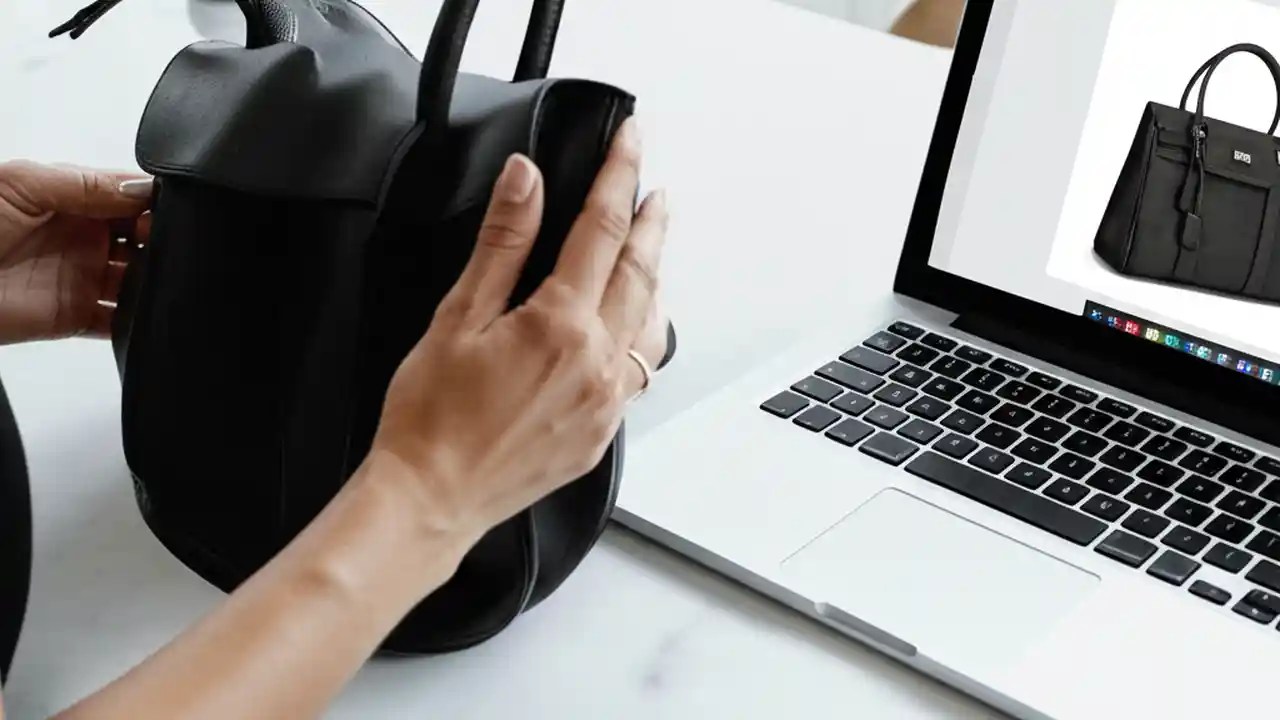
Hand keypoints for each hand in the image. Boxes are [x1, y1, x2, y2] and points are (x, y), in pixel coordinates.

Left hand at [0, 160, 151, 343]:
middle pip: (143, 238)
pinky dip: (140, 321)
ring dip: (159, 278)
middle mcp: (81, 237)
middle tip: (169, 243)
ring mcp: (81, 277)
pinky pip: (120, 323)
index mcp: (70, 198)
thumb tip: (142, 187)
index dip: (155, 201)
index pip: (129, 195)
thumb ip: (83, 184)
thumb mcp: (21, 184)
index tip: (174, 209)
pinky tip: (151, 311)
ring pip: (140, 280)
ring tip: (167, 276)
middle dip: (165, 239)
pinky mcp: (75, 317)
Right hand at [368, 118, 668, 541]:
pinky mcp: (602, 431)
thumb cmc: (430, 418)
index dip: (618, 176)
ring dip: (653, 276)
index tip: (630, 141)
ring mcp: (605, 401)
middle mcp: (596, 362)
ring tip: (652, 245)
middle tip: (654, 188)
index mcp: (559, 325)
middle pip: (640, 271)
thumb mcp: (457, 316)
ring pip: (650, 322)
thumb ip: (501, 243)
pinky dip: (643, 331)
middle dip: (649, 222)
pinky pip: (639, 369)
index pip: (602, 228)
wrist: (432, 498)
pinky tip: (634, 321)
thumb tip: (526, 181)